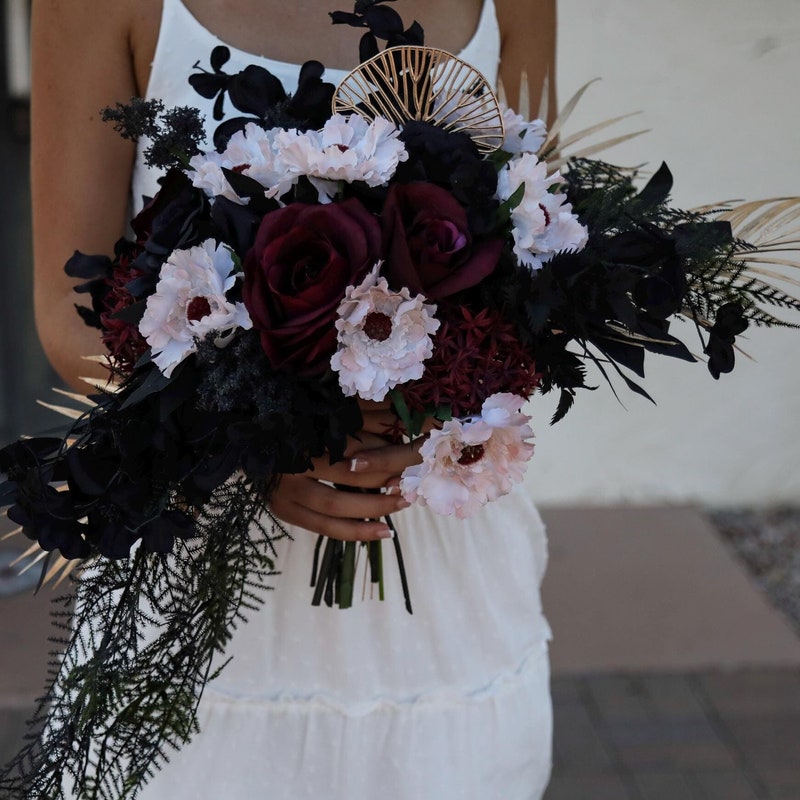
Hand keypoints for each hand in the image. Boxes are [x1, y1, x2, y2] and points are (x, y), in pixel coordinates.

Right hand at [268, 402, 422, 540]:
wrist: (246, 442)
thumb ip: (362, 421)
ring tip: (401, 507)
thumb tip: (399, 432)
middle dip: (381, 482)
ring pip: (334, 508)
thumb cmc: (295, 424)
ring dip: (372, 510)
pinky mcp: (282, 509)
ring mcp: (283, 490)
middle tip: (410, 485)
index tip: (408, 459)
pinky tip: (380, 531)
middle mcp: (289, 462)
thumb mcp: (326, 416)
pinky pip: (323, 527)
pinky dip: (353, 532)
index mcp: (300, 433)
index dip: (381, 456)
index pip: (350, 447)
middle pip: (345, 476)